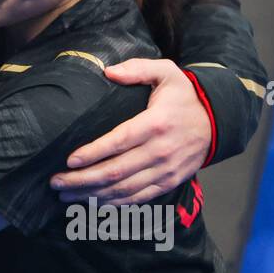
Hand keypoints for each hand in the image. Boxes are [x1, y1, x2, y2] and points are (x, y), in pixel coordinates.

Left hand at [51, 59, 210, 204]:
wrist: (217, 122)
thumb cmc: (183, 96)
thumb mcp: (166, 72)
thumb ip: (137, 68)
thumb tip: (108, 71)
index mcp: (155, 124)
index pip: (119, 142)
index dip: (93, 153)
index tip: (69, 160)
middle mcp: (160, 151)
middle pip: (116, 171)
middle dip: (82, 179)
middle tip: (56, 182)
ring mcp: (165, 171)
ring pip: (124, 190)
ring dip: (93, 195)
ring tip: (66, 196)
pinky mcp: (168, 183)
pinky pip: (138, 198)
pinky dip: (114, 204)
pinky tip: (93, 203)